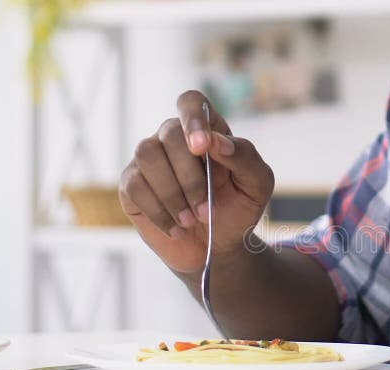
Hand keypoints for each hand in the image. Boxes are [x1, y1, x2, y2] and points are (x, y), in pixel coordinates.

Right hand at [119, 91, 274, 273]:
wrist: (218, 247)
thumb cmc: (239, 208)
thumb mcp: (257, 185)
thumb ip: (244, 156)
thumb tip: (216, 142)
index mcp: (208, 131)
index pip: (191, 102)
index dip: (193, 118)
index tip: (201, 147)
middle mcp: (174, 138)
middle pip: (169, 133)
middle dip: (190, 177)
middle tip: (207, 210)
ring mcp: (150, 160)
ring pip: (147, 155)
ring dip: (173, 194)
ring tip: (192, 220)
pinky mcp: (132, 184)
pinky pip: (134, 186)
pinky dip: (159, 211)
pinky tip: (177, 229)